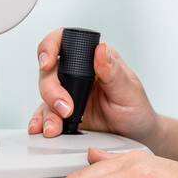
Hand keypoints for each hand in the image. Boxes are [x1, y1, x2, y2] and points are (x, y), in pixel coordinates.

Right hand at [28, 28, 159, 147]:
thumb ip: (113, 72)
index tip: (48, 63)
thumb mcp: (128, 91)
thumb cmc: (135, 109)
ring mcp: (67, 93)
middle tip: (65, 108)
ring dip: (47, 111)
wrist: (136, 136)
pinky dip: (41, 122)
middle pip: (49, 71)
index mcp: (92, 59)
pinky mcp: (62, 112)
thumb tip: (100, 50)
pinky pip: (45, 114)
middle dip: (51, 90)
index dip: (50, 47)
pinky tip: (43, 128)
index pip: (64, 41)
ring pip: (44, 94)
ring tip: (56, 126)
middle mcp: (76, 73)